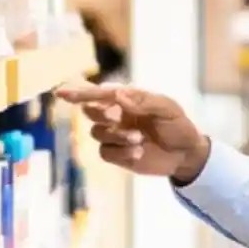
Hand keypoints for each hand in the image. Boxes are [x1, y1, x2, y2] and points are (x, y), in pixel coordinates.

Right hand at [55, 82, 210, 181]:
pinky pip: (105, 152)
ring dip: (115, 135)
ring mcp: (115, 135)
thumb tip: (117, 94)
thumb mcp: (168, 109)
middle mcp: (117, 115)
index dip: (79, 92)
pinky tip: (139, 151)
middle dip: (100, 114)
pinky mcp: (118, 154)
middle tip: (117, 117)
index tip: (61, 93)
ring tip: (139, 139)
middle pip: (91, 112)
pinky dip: (120, 152)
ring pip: (97, 133)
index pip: (98, 93)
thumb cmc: (178, 126)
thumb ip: (143, 100)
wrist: (187, 154)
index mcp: (126, 99)